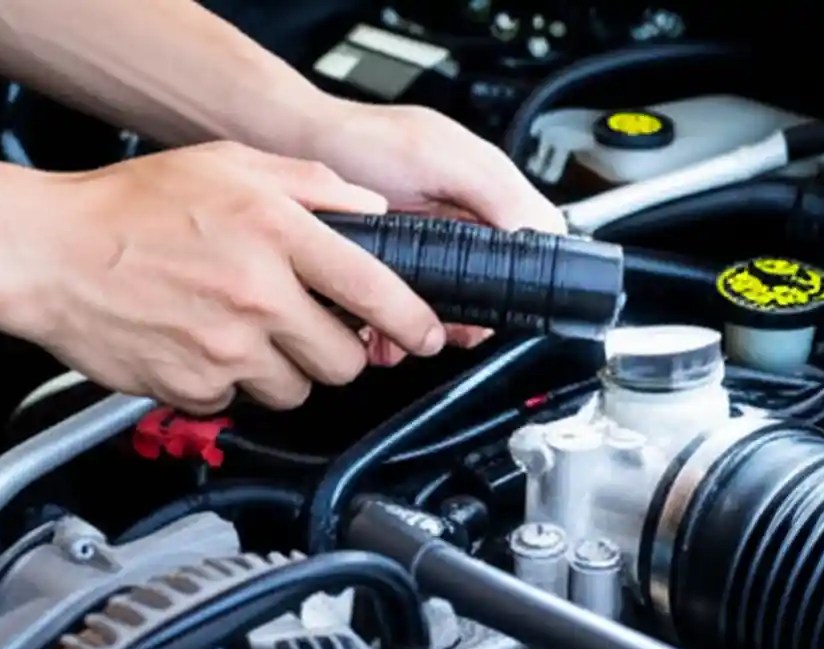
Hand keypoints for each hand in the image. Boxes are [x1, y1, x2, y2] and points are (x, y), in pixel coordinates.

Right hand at [0, 141, 447, 413]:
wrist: (47, 251)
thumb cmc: (133, 206)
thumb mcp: (233, 165)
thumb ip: (314, 186)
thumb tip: (372, 211)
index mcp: (277, 234)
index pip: (376, 291)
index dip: (414, 321)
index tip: (428, 335)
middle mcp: (258, 295)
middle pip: (345, 360)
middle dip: (341, 350)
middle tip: (316, 329)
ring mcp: (225, 349)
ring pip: (298, 388)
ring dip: (288, 369)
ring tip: (250, 331)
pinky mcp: (192, 387)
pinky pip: (239, 401)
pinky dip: (233, 382)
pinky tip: (207, 344)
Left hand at [300, 99, 566, 363]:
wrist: (286, 145)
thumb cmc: (359, 140)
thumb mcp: (440, 157)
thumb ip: (495, 191)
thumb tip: (537, 235)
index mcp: (486, 191)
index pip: (532, 245)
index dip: (521, 281)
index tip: (494, 306)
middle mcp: (460, 219)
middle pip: (490, 286)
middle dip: (467, 316)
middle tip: (446, 328)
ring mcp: (424, 244)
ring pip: (447, 304)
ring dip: (429, 326)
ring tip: (406, 334)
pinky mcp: (389, 265)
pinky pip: (404, 308)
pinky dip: (393, 326)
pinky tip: (378, 331)